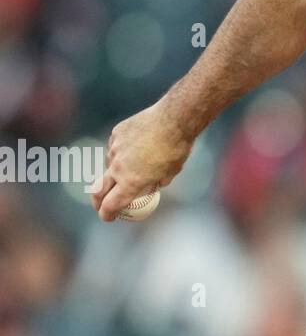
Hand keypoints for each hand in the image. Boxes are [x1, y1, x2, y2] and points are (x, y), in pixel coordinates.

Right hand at [91, 100, 193, 220]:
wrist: (174, 118)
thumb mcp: (171, 172)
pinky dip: (122, 150)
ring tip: (138, 160)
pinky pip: (115, 146)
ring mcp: (114, 150)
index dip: (107, 214)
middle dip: (97, 201)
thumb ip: (157, 182)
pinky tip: (138, 142)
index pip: (110, 205)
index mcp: (131, 182)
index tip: (109, 217)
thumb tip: (152, 185)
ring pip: (110, 164)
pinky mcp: (116, 134)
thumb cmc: (177, 148)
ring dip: (117, 169)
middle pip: (98, 190)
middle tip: (101, 204)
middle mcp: (118, 168)